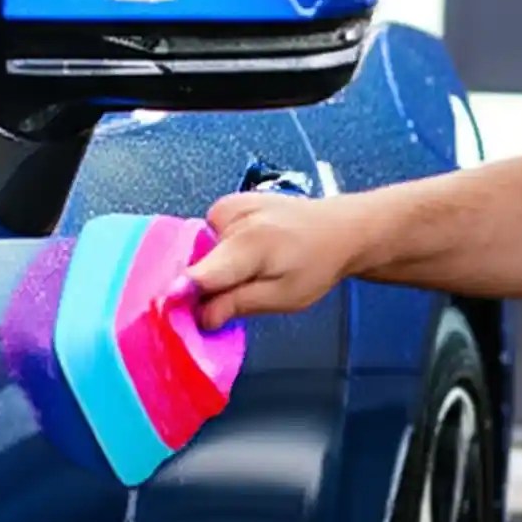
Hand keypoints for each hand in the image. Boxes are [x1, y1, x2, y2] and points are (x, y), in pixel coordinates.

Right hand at [186, 192, 369, 329]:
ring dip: (212, 270)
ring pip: (201, 251)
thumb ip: (237, 305)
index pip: (198, 275)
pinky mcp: (226, 203)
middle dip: (203, 288)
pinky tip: (246, 254)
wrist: (340, 228)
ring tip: (247, 272)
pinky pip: (208, 236)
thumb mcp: (283, 297)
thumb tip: (198, 318)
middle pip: (197, 264)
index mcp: (247, 244)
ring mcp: (226, 206)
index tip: (181, 317)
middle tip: (226, 301)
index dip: (184, 298)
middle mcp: (230, 219)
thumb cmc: (316, 266)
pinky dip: (219, 252)